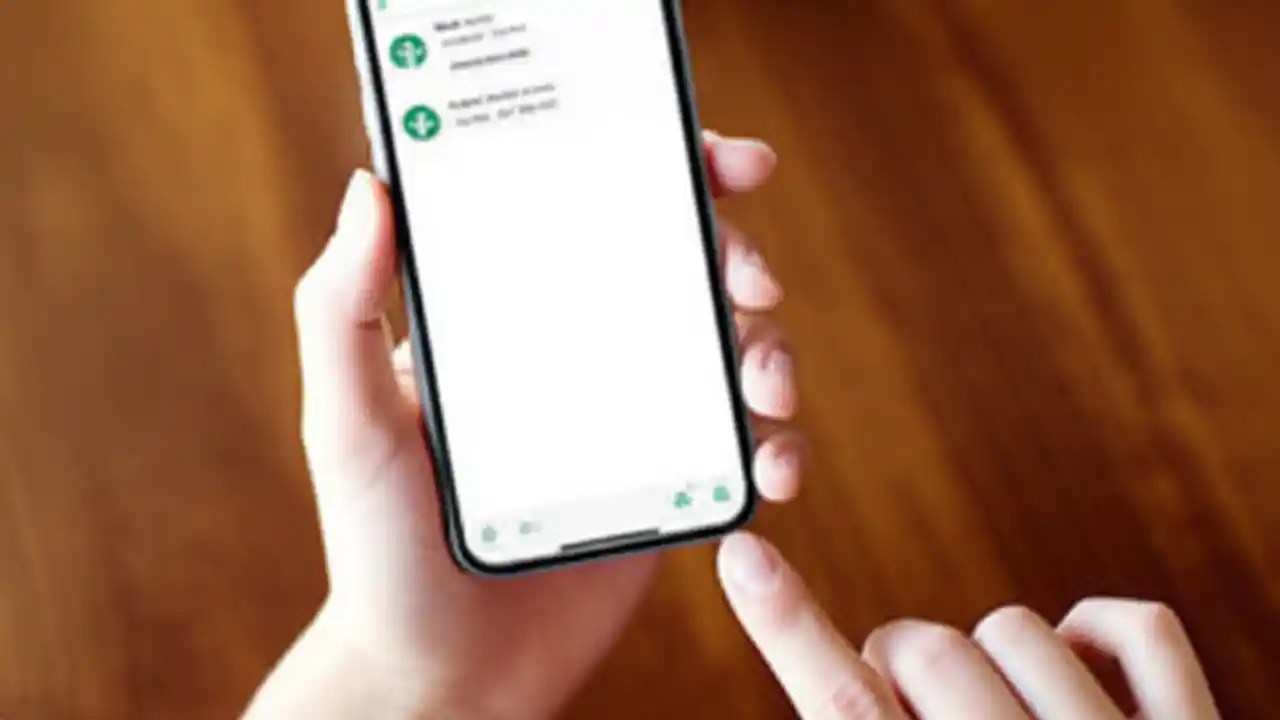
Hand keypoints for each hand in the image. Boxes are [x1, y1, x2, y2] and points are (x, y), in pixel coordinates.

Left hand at [247, 133, 803, 718]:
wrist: (441, 674)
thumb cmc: (378, 551)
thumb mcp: (346, 422)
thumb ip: (343, 309)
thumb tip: (369, 186)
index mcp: (511, 319)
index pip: (589, 215)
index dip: (663, 174)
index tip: (719, 161)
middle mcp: (578, 356)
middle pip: (679, 272)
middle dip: (737, 256)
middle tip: (754, 279)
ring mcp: (631, 418)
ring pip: (728, 351)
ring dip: (773, 348)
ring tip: (767, 387)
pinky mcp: (666, 484)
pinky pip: (740, 445)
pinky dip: (775, 444)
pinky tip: (771, 464)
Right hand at [718, 533, 1220, 718]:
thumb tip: (832, 692)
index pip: (845, 708)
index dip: (786, 626)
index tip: (744, 554)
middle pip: (921, 649)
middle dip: (896, 665)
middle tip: (909, 710)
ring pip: (1012, 628)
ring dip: (986, 661)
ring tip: (995, 716)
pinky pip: (1135, 626)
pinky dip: (1096, 631)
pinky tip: (1072, 672)